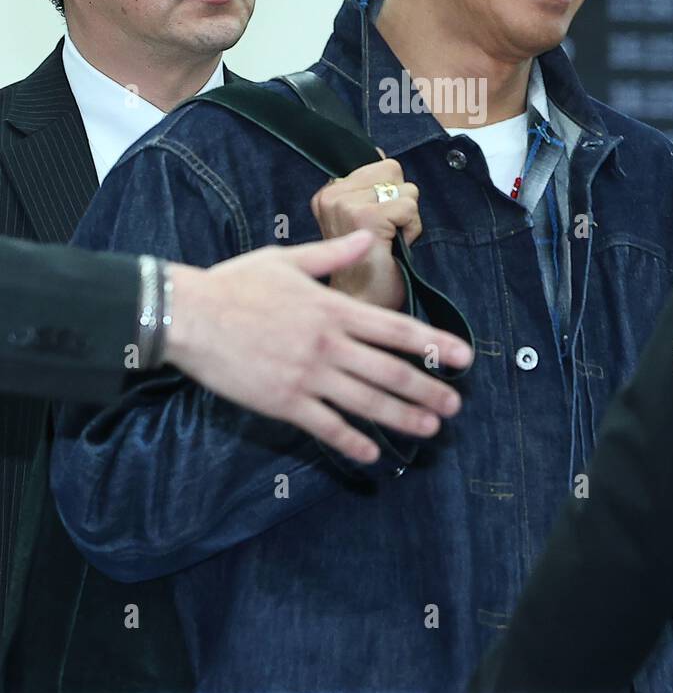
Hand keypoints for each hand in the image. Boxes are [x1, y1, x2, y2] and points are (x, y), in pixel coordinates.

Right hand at [164, 230, 468, 462]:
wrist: (189, 315)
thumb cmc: (234, 284)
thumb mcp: (286, 260)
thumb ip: (332, 255)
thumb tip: (366, 237)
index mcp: (332, 308)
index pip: (396, 329)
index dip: (434, 344)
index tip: (462, 358)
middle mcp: (328, 344)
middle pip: (390, 371)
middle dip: (428, 390)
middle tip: (455, 406)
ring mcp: (307, 375)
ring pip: (366, 402)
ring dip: (402, 417)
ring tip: (430, 428)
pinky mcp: (284, 401)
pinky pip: (326, 426)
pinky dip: (352, 442)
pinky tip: (373, 454)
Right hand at [310, 157, 420, 308]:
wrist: (361, 305)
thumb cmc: (366, 269)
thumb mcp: (363, 220)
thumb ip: (369, 187)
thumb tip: (380, 154)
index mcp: (327, 194)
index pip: (379, 166)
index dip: (389, 196)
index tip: (376, 225)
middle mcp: (332, 195)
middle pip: (393, 172)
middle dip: (400, 203)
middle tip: (384, 234)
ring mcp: (346, 205)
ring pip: (405, 190)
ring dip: (406, 219)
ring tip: (387, 243)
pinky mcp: (365, 217)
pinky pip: (409, 208)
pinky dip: (411, 230)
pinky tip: (392, 248)